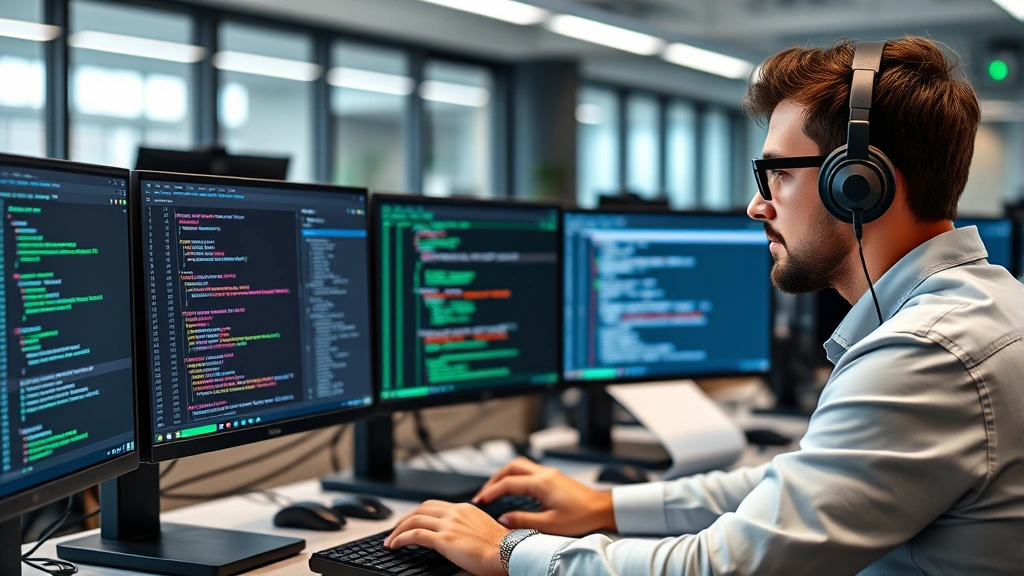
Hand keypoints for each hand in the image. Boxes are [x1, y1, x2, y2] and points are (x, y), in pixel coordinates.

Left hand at [384, 500, 509, 575]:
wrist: (508, 552)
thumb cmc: (501, 547)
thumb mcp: (483, 529)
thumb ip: (468, 527)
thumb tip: (460, 535)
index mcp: (464, 509)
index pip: (434, 505)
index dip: (418, 512)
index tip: (410, 520)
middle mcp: (454, 512)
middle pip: (420, 509)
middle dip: (404, 519)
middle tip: (395, 529)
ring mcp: (448, 524)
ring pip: (414, 520)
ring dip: (398, 530)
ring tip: (390, 540)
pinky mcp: (444, 539)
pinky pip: (415, 535)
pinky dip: (401, 539)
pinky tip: (395, 545)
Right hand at [472, 457, 616, 535]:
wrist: (603, 509)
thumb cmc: (582, 516)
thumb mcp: (550, 524)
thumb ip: (524, 521)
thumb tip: (503, 518)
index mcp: (541, 483)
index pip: (508, 483)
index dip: (491, 492)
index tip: (480, 501)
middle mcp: (544, 474)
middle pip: (511, 467)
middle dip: (494, 479)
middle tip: (483, 493)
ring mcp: (550, 474)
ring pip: (520, 465)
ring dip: (505, 475)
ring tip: (494, 489)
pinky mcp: (554, 477)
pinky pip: (529, 471)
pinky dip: (516, 477)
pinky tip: (514, 488)